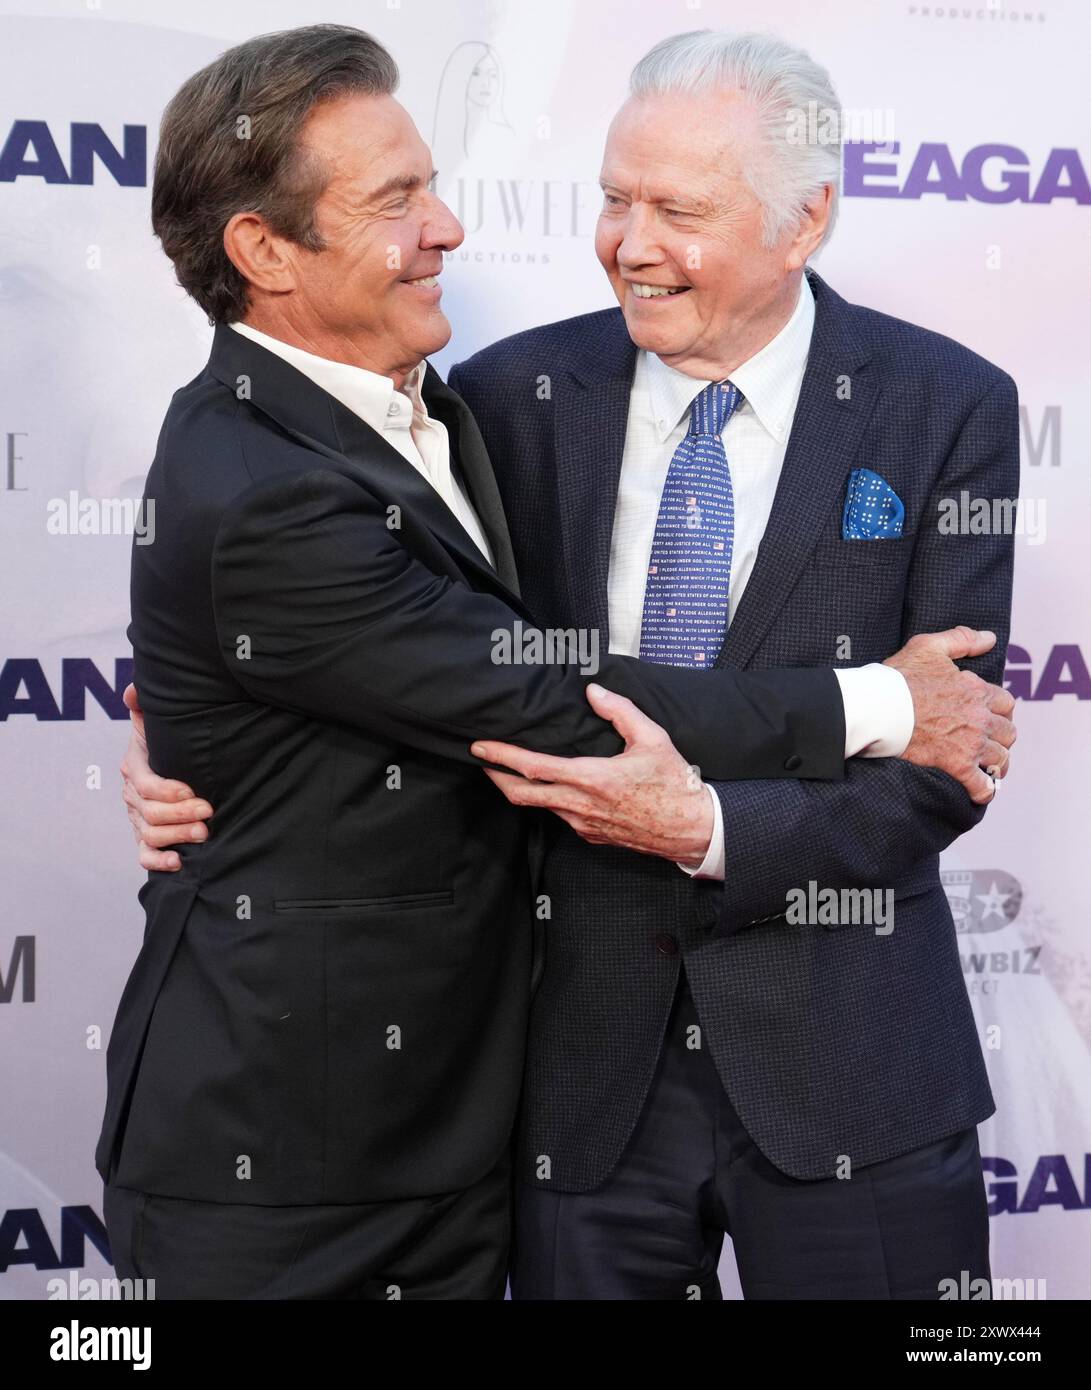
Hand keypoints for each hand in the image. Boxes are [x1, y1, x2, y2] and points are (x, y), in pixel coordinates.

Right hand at [120, 683, 213, 870]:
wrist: (172, 766)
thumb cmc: (168, 743)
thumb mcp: (156, 723)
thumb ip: (145, 706)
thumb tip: (133, 691)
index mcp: (135, 768)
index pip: (145, 784)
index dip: (167, 791)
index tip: (193, 792)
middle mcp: (133, 796)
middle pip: (149, 813)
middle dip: (180, 814)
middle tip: (209, 812)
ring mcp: (138, 819)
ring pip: (150, 834)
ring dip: (176, 836)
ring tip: (204, 834)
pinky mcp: (146, 838)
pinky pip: (144, 856)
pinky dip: (159, 862)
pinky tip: (179, 862)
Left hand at [470, 684, 714, 864]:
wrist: (691, 829)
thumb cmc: (674, 783)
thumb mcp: (652, 738)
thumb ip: (620, 711)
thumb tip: (593, 691)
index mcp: (591, 778)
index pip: (533, 767)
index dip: (502, 756)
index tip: (480, 746)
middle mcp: (580, 805)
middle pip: (522, 794)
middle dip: (496, 777)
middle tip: (482, 761)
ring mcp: (584, 824)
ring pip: (540, 807)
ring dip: (522, 789)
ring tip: (512, 771)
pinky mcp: (592, 836)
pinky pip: (561, 817)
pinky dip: (548, 801)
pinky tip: (552, 789)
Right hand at [884, 627, 1016, 804]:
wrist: (878, 708)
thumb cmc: (899, 678)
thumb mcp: (929, 647)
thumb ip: (962, 639)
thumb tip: (989, 639)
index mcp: (976, 690)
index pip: (1005, 703)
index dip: (999, 710)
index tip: (990, 716)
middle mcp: (979, 717)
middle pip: (1008, 732)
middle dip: (1001, 737)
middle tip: (990, 742)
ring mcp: (970, 743)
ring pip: (1000, 758)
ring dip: (996, 764)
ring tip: (989, 768)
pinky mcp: (957, 765)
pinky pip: (981, 785)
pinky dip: (984, 790)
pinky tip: (981, 792)